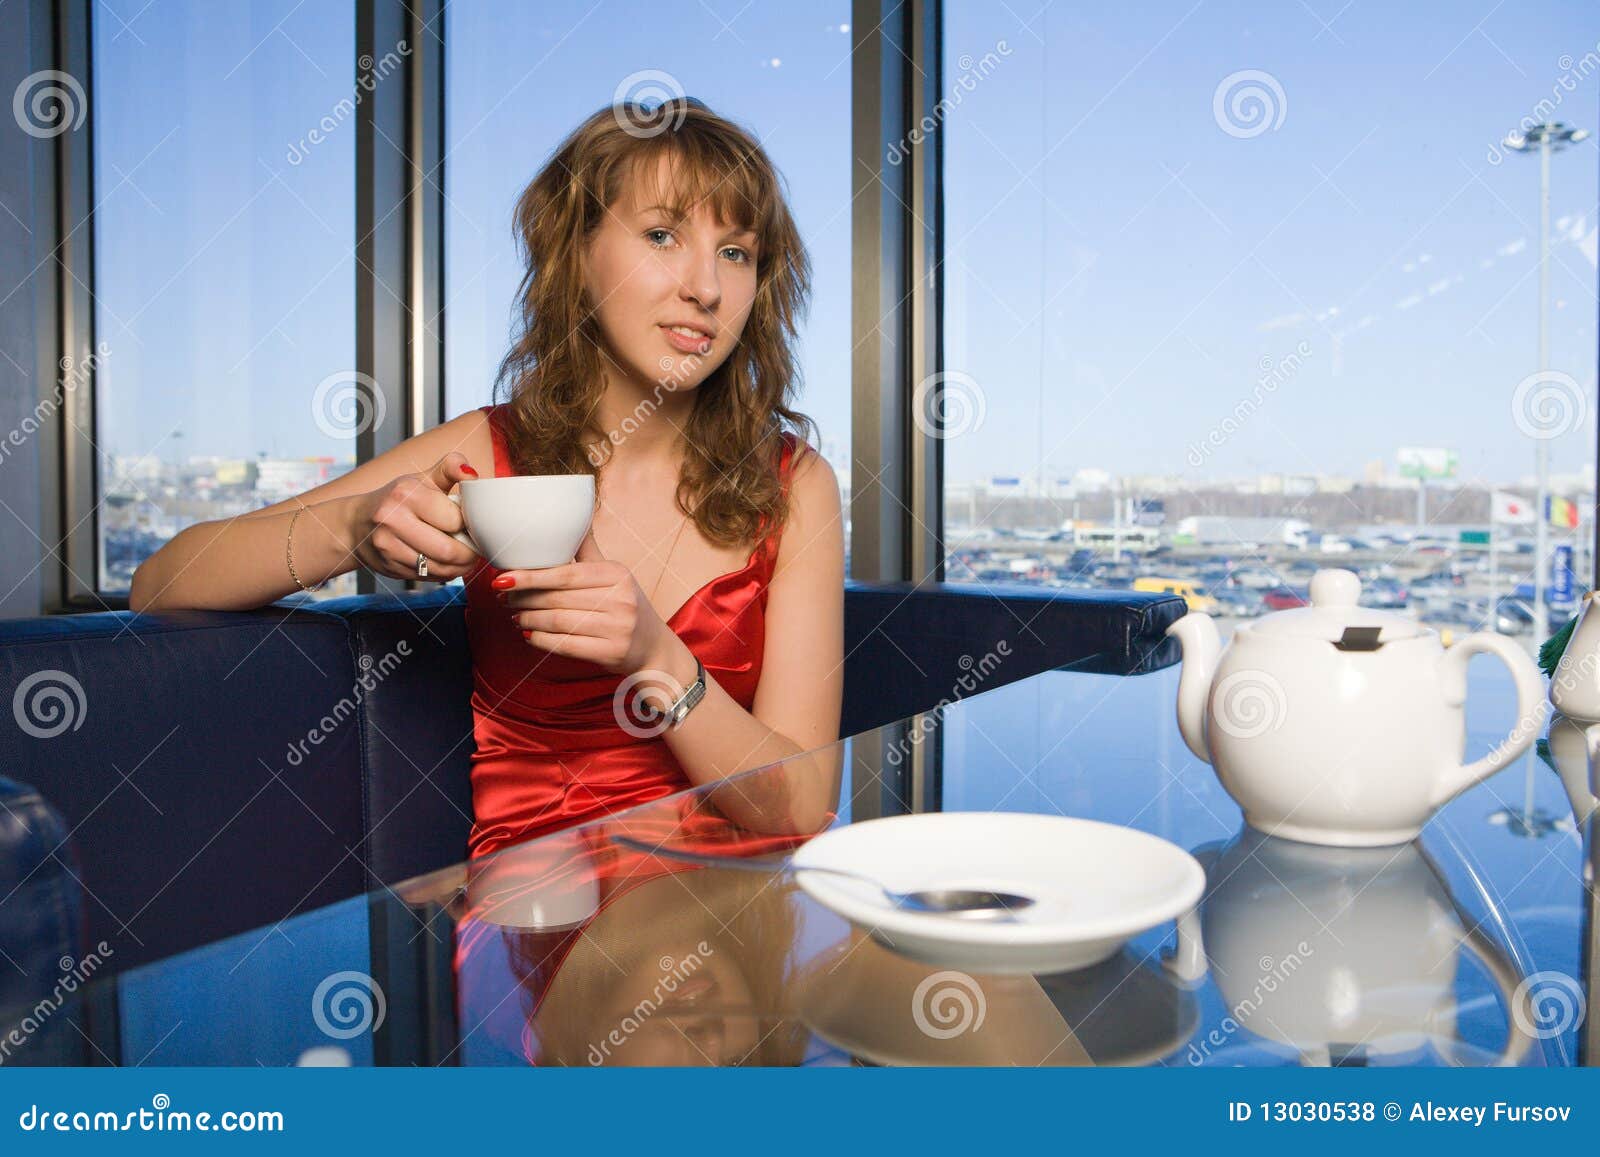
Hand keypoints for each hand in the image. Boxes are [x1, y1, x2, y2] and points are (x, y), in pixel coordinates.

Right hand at [348, 453, 480, 581]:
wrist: (357, 523)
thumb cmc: (398, 498)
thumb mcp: (422, 478)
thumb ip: (450, 468)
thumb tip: (472, 473)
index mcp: (406, 494)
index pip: (454, 518)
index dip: (470, 524)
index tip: (472, 523)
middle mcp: (392, 520)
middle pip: (448, 550)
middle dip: (469, 552)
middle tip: (474, 546)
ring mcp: (388, 547)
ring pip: (440, 568)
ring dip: (460, 567)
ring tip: (464, 556)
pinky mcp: (389, 568)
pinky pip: (429, 577)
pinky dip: (444, 573)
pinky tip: (446, 562)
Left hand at [495, 529, 679, 678]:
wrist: (653, 648)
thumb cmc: (626, 606)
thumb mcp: (616, 575)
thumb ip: (590, 551)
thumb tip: (574, 517)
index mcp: (617, 575)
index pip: (565, 574)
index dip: (530, 576)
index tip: (503, 577)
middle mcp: (620, 600)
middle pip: (557, 598)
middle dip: (523, 599)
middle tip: (503, 598)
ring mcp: (617, 628)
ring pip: (558, 622)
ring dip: (528, 620)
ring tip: (514, 616)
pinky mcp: (610, 652)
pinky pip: (565, 645)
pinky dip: (540, 640)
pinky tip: (528, 634)